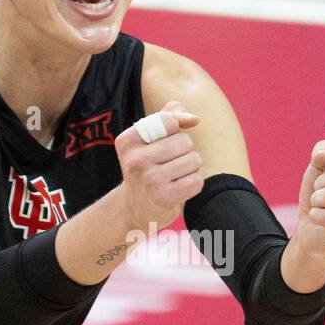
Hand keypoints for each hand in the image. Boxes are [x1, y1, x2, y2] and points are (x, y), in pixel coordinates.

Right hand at [115, 101, 203, 230]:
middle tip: (169, 162)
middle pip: (185, 140)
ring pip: (194, 160)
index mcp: (127, 141)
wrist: (135, 207)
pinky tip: (178, 188)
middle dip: (184, 150)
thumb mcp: (149, 138)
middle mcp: (135, 160)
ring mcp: (149, 180)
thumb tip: (194, 119)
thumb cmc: (148, 165)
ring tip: (174, 175)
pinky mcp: (164, 197)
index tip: (169, 138)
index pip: (168, 120)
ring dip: (190, 168)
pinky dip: (193, 183)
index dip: (177, 127)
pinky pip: (197, 180)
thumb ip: (170, 116)